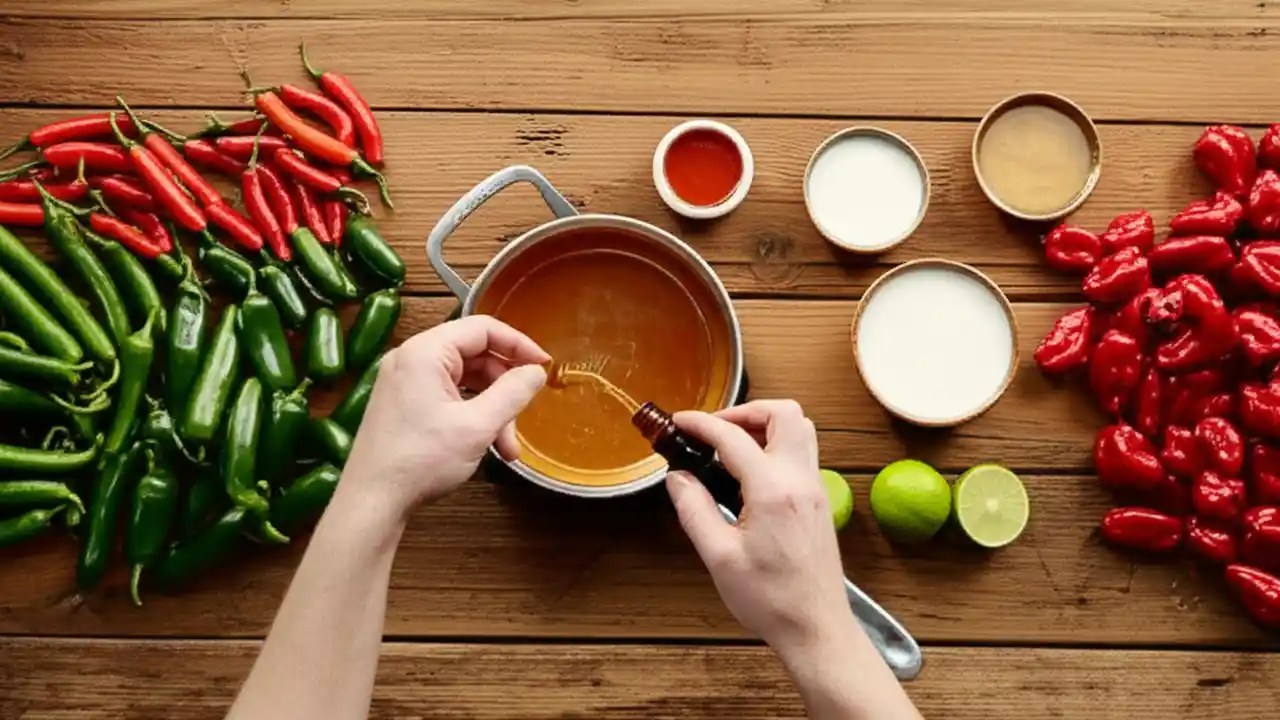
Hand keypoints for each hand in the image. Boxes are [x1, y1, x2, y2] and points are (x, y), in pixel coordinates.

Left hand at [341, 315, 549, 518]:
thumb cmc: (419, 461)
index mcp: (425, 352)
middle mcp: (411, 359)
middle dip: (505, 389)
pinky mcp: (402, 403)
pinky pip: (447, 396)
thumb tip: (536, 372)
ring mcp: (404, 381)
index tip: (543, 366)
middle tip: (524, 416)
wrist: (372, 501)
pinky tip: (486, 444)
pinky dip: (471, 415)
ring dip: (492, 409)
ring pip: (464, 381)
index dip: (518, 344)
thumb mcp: (478, 426)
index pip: (483, 328)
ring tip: (507, 447)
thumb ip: (512, 393)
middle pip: (475, 355)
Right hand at [666, 400, 850, 658]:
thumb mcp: (718, 557)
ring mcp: (816, 489)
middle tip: (714, 430)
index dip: (702, 423)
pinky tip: (750, 472)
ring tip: (731, 446)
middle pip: (784, 414)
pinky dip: (776, 446)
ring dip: (765, 425)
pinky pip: (802, 453)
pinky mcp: (820, 502)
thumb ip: (694, 510)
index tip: (680, 422)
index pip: (734, 438)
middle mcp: (800, 481)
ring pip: (800, 429)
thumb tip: (677, 478)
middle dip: (745, 411)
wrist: (816, 628)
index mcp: (773, 491)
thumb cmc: (771, 600)